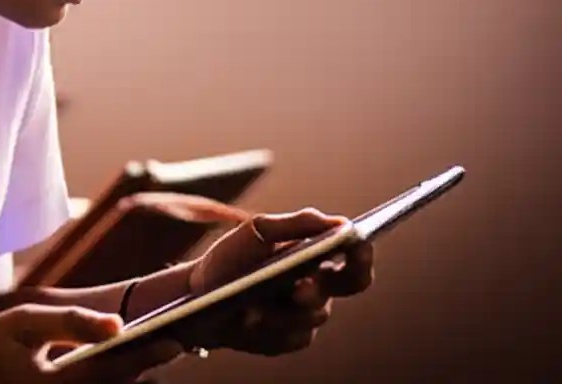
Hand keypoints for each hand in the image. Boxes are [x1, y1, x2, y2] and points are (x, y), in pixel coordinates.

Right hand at [0, 305, 182, 383]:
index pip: (109, 372)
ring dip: (128, 382)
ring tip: (148, 360)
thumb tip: (118, 325)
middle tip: (170, 349)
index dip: (145, 357)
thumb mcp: (26, 323)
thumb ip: (72, 323)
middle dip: (143, 373)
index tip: (175, 342)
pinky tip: (120, 374)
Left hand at [177, 208, 375, 355]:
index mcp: (317, 259)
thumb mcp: (257, 231)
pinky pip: (290, 335)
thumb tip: (337, 222)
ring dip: (283, 309)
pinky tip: (246, 319)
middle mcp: (319, 289)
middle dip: (322, 287)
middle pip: (345, 290)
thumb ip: (296, 224)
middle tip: (299, 288)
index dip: (362, 253)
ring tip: (252, 306)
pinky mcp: (288, 340)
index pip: (353, 260)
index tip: (357, 242)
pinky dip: (267, 326)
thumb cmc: (232, 258)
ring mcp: (306, 317)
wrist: (199, 294)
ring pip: (312, 315)